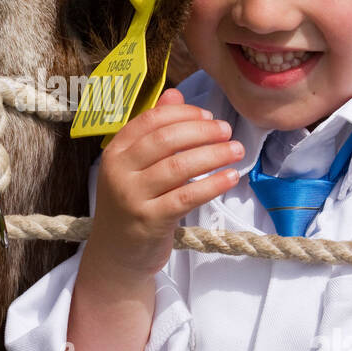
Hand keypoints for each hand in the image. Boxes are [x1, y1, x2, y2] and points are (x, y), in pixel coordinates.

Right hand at [84, 88, 243, 279]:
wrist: (116, 256)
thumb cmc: (132, 204)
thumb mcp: (136, 166)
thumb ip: (153, 130)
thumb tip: (175, 94)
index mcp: (115, 152)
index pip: (150, 120)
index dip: (183, 114)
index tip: (208, 115)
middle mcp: (119, 171)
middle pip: (166, 140)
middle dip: (202, 131)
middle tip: (227, 131)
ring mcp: (132, 197)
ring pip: (179, 166)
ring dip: (213, 154)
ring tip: (236, 150)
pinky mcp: (150, 220)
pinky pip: (187, 196)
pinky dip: (212, 184)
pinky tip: (231, 177)